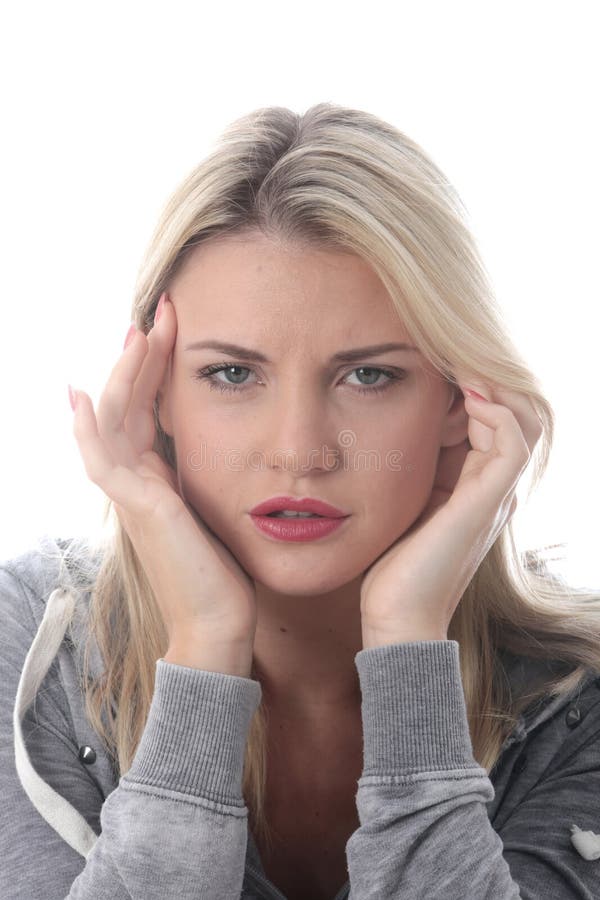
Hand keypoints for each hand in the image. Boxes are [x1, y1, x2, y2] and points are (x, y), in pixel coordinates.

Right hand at [70, 293, 257, 657]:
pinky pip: (102, 460)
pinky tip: (84, 395)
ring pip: (113, 421)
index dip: (157, 369)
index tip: (175, 329)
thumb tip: (231, 454)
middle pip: (129, 405)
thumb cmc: (225, 573)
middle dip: (143, 357)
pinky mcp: (138, 509)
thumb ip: (208, 482)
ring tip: (139, 331)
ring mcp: (131, 496)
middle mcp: (137, 483)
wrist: (220, 624)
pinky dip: (88, 427)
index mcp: (157, 480)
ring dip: (125, 374)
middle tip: (159, 312)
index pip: (149, 411)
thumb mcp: (217, 512)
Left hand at [359, 379, 543, 646]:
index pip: (497, 421)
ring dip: (497, 388)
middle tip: (454, 357)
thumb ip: (412, 468)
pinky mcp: (489, 501)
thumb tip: (399, 429)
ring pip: (526, 420)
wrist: (398, 615)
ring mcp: (497, 494)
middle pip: (521, 414)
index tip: (442, 361)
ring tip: (462, 368)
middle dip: (491, 380)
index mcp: (476, 486)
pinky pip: (514, 441)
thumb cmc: (393, 564)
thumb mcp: (403, 502)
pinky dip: (496, 411)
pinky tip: (465, 397)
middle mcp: (495, 487)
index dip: (477, 388)